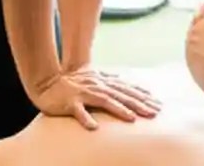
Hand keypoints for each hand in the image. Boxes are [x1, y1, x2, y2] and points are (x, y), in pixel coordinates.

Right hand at [30, 67, 161, 129]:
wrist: (47, 83)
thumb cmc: (70, 82)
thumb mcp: (92, 77)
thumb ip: (107, 78)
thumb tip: (122, 76)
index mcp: (103, 81)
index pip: (127, 88)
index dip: (143, 96)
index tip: (157, 103)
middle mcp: (96, 86)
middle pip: (121, 95)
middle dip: (139, 103)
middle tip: (154, 112)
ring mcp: (84, 93)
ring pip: (104, 101)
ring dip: (119, 109)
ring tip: (132, 118)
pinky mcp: (70, 102)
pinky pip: (79, 111)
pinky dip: (86, 118)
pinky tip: (94, 127)